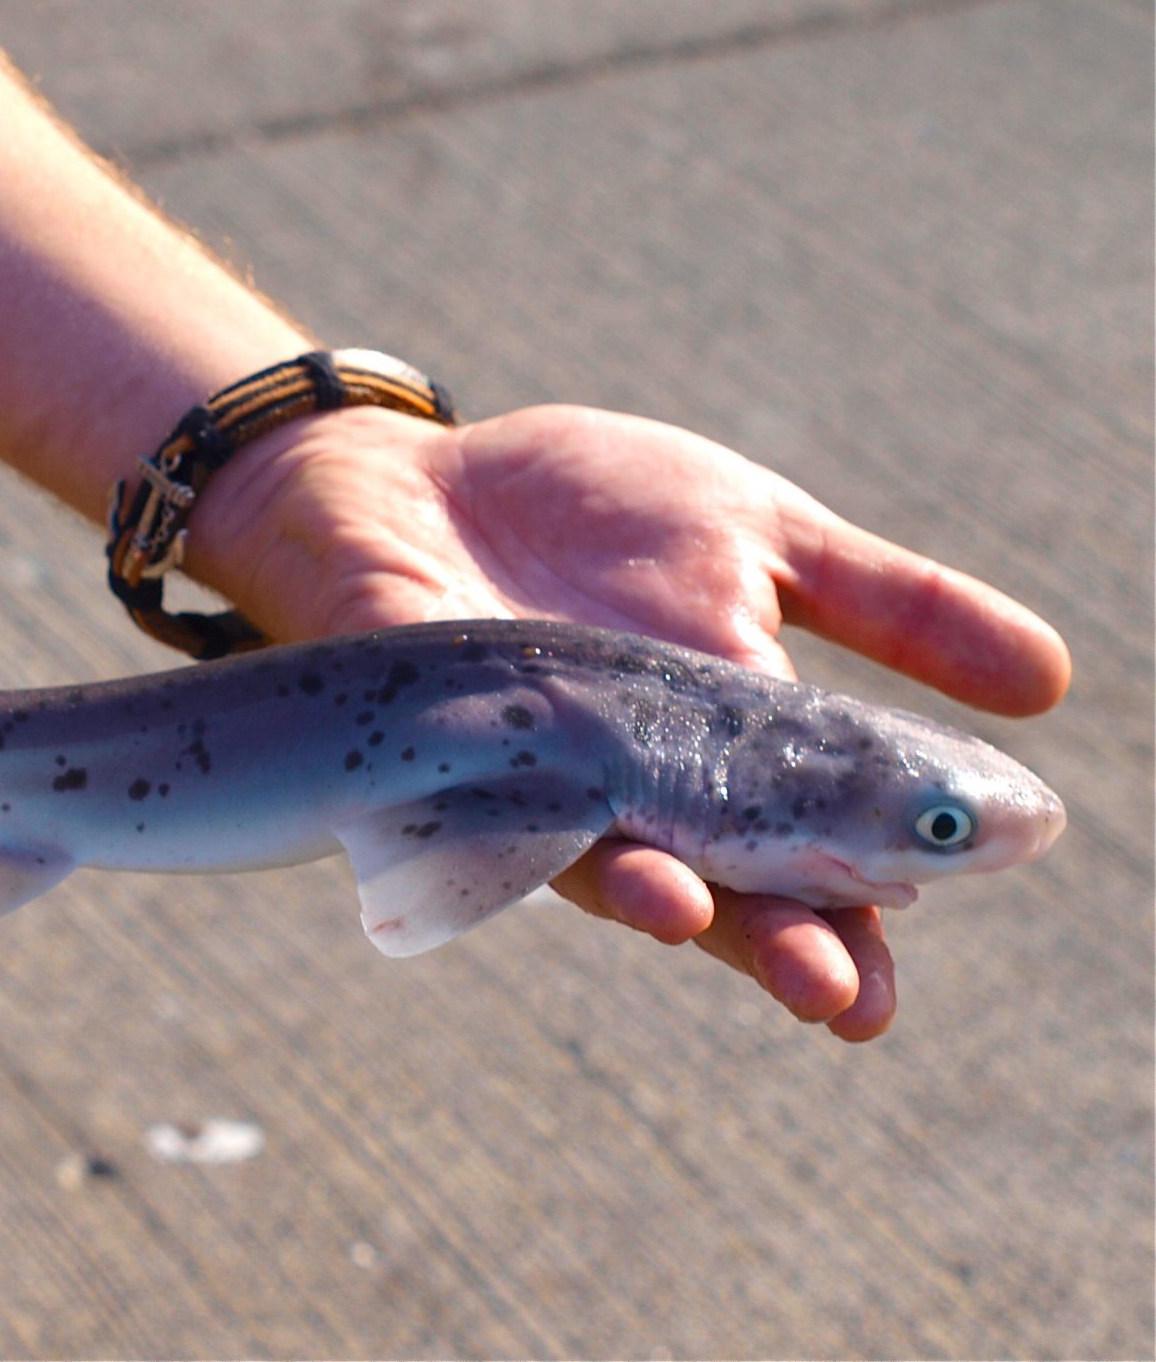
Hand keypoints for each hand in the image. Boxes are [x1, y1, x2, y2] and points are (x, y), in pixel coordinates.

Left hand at [190, 403, 1070, 1039]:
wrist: (427, 476)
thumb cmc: (586, 518)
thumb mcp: (759, 538)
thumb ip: (887, 608)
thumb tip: (1050, 684)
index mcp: (712, 756)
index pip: (795, 866)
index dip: (841, 933)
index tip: (881, 998)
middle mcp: (618, 784)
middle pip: (706, 889)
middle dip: (765, 941)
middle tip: (830, 995)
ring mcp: (516, 764)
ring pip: (582, 855)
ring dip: (640, 888)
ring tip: (691, 913)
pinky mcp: (423, 723)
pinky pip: (464, 779)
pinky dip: (499, 806)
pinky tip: (544, 820)